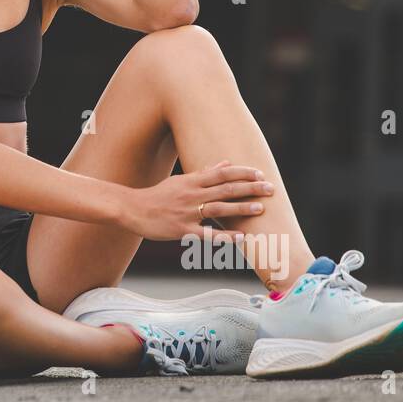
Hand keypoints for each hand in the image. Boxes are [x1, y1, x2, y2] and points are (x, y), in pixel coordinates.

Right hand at [116, 160, 273, 241]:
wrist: (133, 209)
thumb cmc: (158, 195)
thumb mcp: (180, 180)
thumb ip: (204, 173)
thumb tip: (225, 164)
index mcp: (192, 181)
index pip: (222, 173)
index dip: (242, 173)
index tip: (260, 174)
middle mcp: (191, 194)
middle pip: (225, 189)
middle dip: (249, 188)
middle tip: (270, 189)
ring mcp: (187, 212)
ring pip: (218, 208)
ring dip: (240, 208)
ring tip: (260, 209)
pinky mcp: (182, 230)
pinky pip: (206, 234)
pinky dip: (225, 236)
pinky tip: (240, 237)